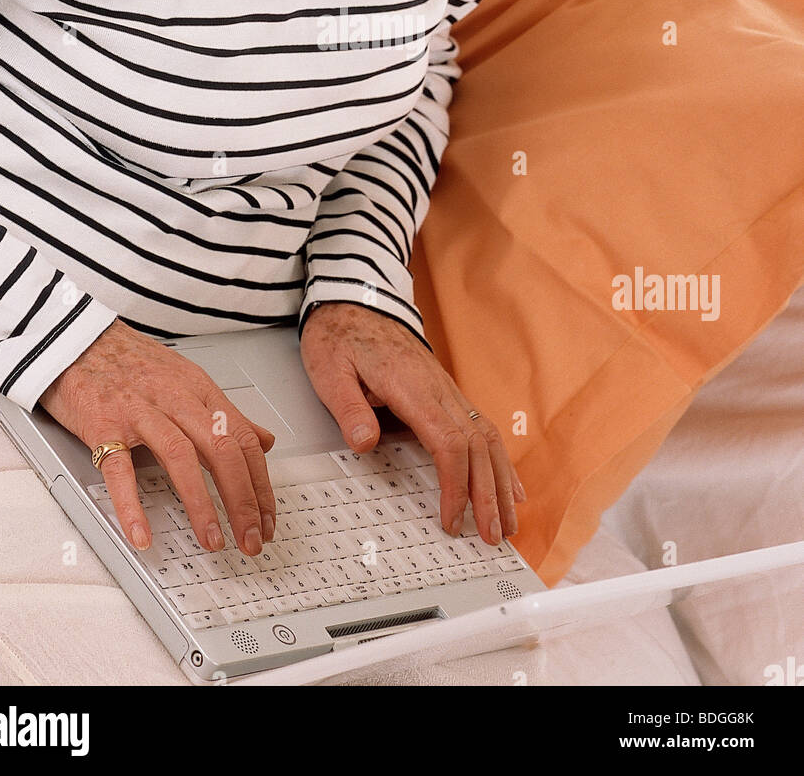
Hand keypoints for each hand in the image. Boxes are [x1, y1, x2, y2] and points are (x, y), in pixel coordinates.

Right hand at [40, 318, 276, 556]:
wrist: (77, 338)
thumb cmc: (131, 362)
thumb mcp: (188, 380)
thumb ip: (226, 414)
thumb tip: (264, 440)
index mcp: (199, 390)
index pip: (242, 439)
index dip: (260, 483)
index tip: (266, 519)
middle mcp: (175, 398)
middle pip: (221, 449)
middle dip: (242, 499)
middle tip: (250, 540)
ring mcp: (139, 411)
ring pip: (180, 456)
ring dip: (201, 504)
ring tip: (212, 539)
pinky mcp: (103, 424)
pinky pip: (119, 468)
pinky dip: (131, 504)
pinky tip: (141, 533)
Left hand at [300, 302, 525, 545]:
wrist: (354, 301)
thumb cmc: (341, 337)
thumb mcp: (329, 370)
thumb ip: (348, 408)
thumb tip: (365, 443)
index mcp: (412, 387)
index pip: (449, 442)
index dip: (457, 485)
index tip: (452, 519)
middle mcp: (439, 389)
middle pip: (477, 446)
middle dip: (489, 495)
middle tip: (493, 537)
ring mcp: (447, 390)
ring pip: (487, 437)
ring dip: (500, 481)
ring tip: (508, 521)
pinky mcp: (447, 393)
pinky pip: (483, 426)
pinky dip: (499, 459)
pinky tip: (508, 484)